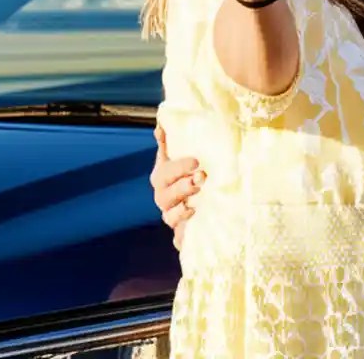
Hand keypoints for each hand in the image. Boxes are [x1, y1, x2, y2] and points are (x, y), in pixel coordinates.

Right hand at [150, 125, 203, 249]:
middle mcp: (164, 198)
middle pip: (166, 196)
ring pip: (170, 217)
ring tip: (196, 204)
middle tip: (201, 179)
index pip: (165, 172)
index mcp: (161, 177)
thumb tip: (161, 124)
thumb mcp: (180, 155)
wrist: (202, 198)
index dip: (179, 167)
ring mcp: (172, 216)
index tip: (197, 161)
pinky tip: (193, 230)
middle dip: (183, 187)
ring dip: (182, 211)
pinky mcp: (182, 234)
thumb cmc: (189, 172)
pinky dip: (183, 237)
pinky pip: (179, 239)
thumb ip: (170, 140)